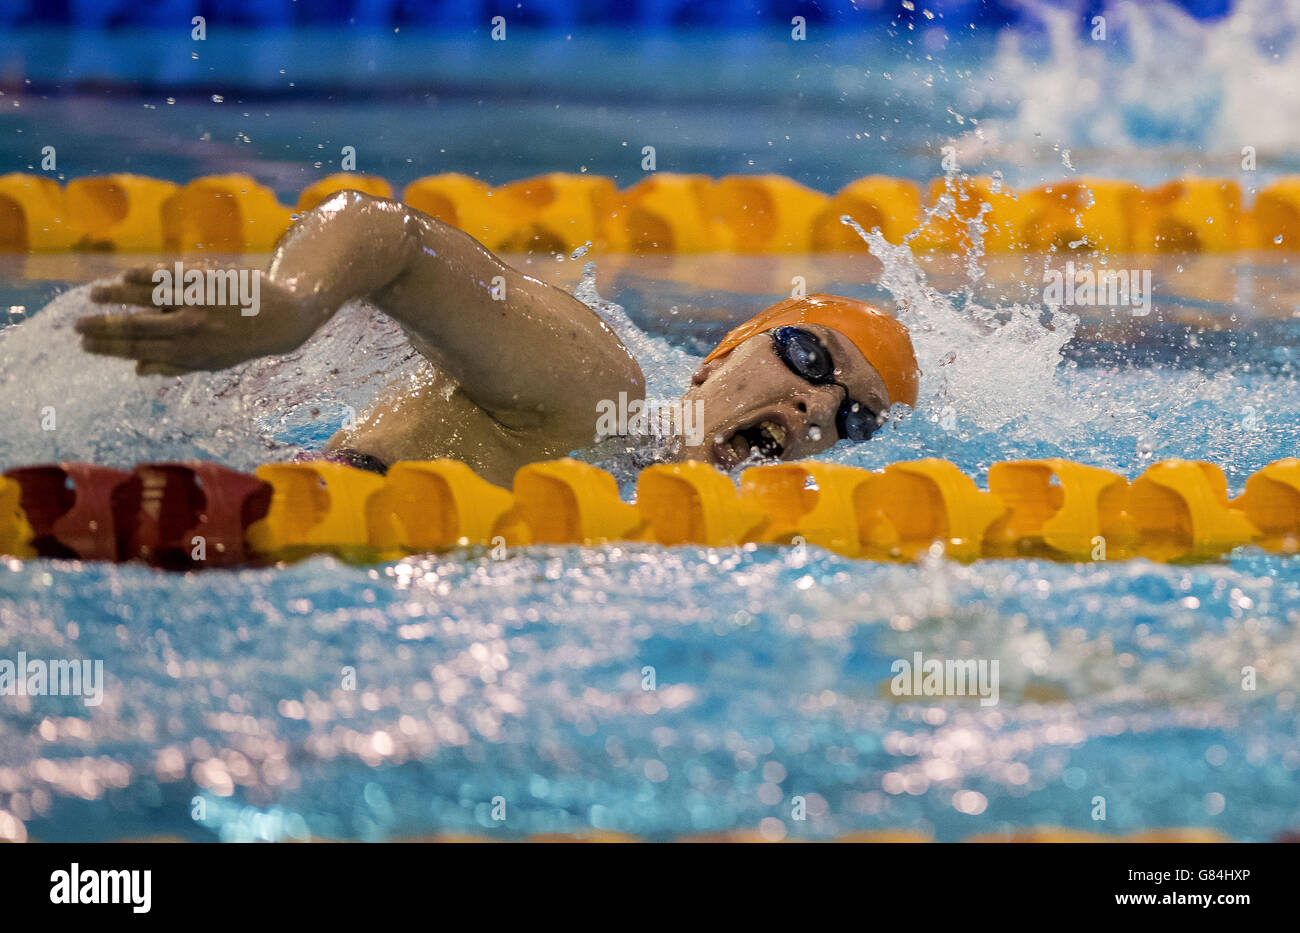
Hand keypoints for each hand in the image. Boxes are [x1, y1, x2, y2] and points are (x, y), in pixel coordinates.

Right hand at [75, 261, 321, 374]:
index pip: (138, 350)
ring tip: (94, 294)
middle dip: (103, 326)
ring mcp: (198, 301)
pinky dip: (147, 275)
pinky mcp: (207, 278)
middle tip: (77, 324)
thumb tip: (136, 370)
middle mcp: (191, 328)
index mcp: (189, 352)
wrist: (283, 317)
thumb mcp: (213, 363)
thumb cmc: (243, 342)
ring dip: (117, 295)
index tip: (84, 345)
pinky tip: (126, 275)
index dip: (109, 349)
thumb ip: (175, 366)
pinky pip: (171, 275)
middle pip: (136, 327)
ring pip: (149, 297)